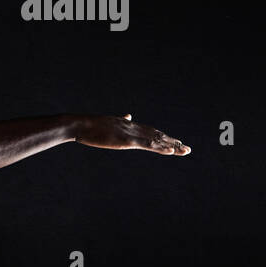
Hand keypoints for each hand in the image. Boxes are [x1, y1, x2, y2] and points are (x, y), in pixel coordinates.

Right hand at [74, 114, 189, 155]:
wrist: (79, 124)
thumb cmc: (88, 126)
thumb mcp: (108, 122)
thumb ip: (120, 120)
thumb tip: (128, 115)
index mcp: (128, 125)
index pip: (150, 131)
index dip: (163, 137)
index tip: (174, 142)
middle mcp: (134, 128)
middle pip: (158, 135)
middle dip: (172, 142)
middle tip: (186, 148)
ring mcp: (131, 134)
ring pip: (156, 140)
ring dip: (172, 146)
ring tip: (185, 151)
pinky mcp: (127, 140)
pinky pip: (148, 145)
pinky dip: (161, 147)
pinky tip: (171, 151)